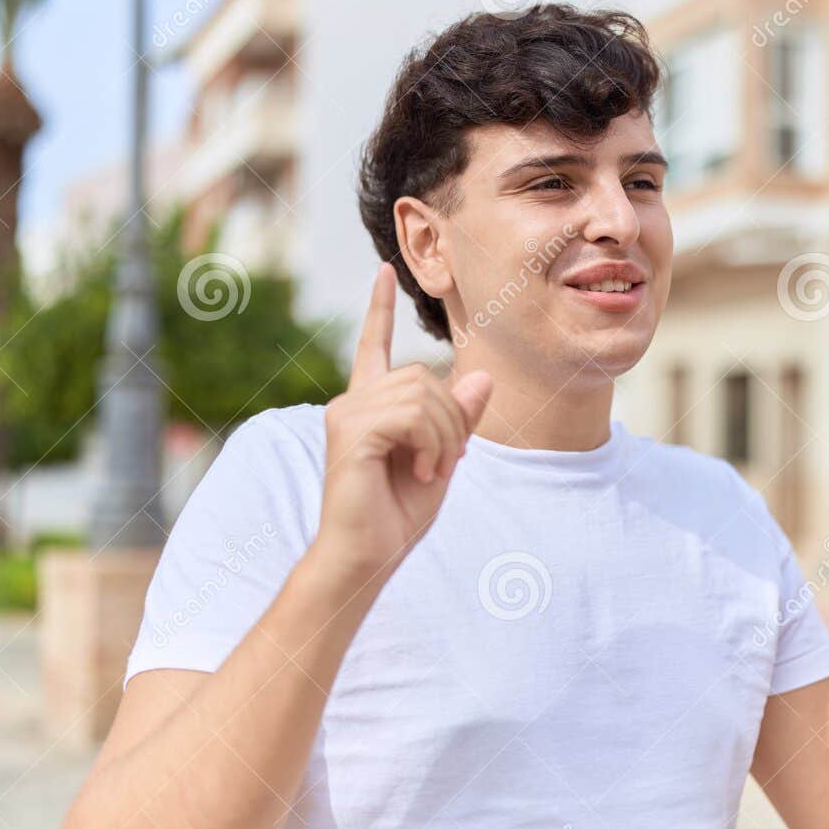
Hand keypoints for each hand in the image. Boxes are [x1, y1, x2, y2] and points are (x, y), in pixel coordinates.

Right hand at [316, 265, 491, 577]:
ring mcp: (347, 412)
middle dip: (453, 418)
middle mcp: (353, 401)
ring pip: (423, 393)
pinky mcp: (350, 430)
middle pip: (424, 375)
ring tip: (435, 470)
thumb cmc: (397, 514)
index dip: (379, 308)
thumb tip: (481, 375)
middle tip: (449, 462)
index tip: (382, 272)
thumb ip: (459, 418)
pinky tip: (426, 472)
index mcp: (371, 405)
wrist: (368, 556)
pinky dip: (433, 444)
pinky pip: (413, 415)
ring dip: (446, 435)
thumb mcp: (443, 458)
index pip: (374, 345)